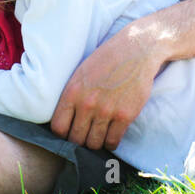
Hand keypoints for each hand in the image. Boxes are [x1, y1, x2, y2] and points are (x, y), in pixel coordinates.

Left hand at [50, 17, 165, 150]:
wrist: (135, 50)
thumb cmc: (106, 59)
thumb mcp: (80, 73)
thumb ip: (71, 95)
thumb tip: (64, 119)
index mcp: (72, 92)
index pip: (59, 127)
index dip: (62, 134)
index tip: (69, 132)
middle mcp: (87, 104)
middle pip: (76, 139)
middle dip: (79, 141)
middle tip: (84, 136)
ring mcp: (106, 111)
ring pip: (94, 143)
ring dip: (95, 143)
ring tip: (97, 136)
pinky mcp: (125, 115)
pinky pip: (113, 141)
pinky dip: (111, 143)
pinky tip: (111, 136)